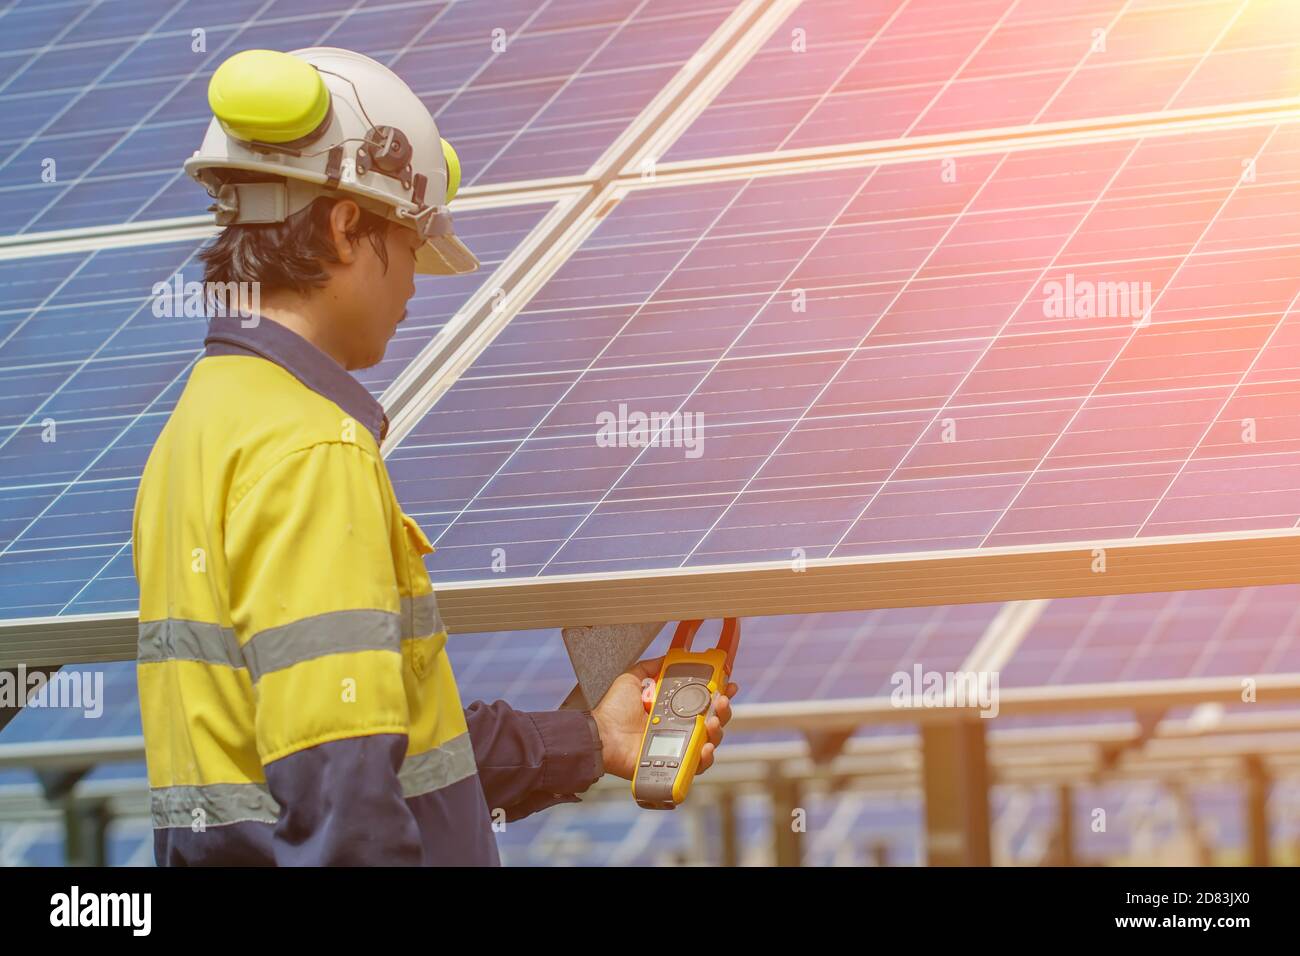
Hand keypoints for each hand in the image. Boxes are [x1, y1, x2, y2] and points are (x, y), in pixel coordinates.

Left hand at [591, 656, 737, 780]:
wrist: (602, 735)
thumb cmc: (614, 711)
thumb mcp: (632, 679)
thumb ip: (650, 667)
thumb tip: (668, 656)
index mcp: (672, 709)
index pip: (703, 701)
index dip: (718, 693)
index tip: (728, 684)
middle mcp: (679, 728)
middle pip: (713, 721)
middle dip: (724, 710)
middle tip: (721, 701)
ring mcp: (678, 747)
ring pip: (710, 741)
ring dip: (718, 731)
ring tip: (713, 723)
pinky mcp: (674, 765)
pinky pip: (697, 765)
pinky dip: (706, 758)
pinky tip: (706, 747)